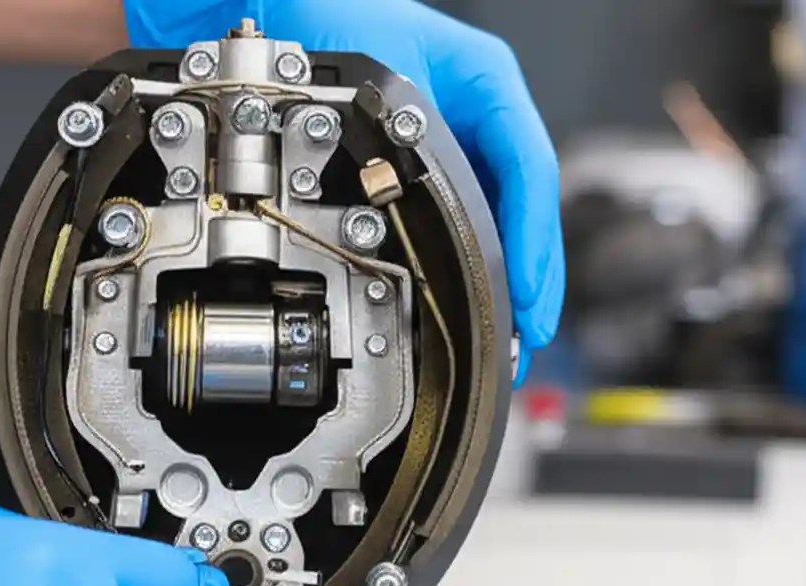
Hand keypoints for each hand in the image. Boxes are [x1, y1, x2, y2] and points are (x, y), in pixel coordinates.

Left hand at [124, 0, 564, 384]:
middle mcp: (474, 118)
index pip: (526, 169)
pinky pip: (454, 224)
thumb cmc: (327, 17)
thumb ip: (417, 130)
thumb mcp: (383, 67)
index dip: (531, 240)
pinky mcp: (418, 171)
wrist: (275, 17)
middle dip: (523, 277)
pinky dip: (461, 267)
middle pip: (518, 207)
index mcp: (484, 85)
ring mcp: (450, 146)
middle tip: (523, 334)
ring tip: (503, 334)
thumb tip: (432, 204)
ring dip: (496, 280)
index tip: (528, 293)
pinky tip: (462, 304)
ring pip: (491, 222)